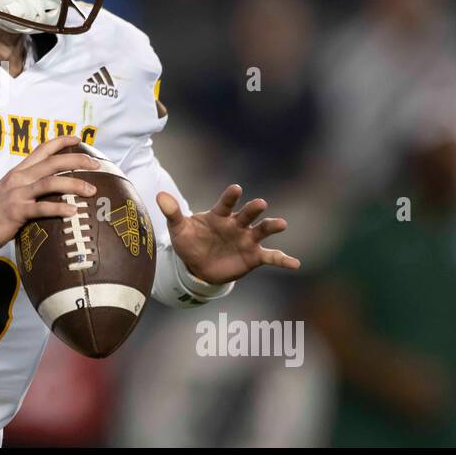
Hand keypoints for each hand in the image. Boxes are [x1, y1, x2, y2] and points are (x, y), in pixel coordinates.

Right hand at [0, 135, 99, 257]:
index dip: (61, 141)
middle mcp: (18, 178)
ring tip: (92, 190)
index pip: (42, 149)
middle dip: (77, 160)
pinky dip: (60, 208)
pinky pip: (42, 208)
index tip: (79, 138)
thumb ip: (28, 186)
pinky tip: (74, 211)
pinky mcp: (16, 212)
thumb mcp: (10, 192)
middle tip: (96, 165)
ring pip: (51, 183)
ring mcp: (16, 194)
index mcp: (18, 171)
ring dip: (75, 184)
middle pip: (52, 163)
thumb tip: (53, 189)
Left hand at [156, 184, 299, 284]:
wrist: (197, 266)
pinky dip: (284, 260)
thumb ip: (172, 213)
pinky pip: (271, 257)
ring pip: (262, 230)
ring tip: (281, 224)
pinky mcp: (254, 256)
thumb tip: (159, 196)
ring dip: (271, 226)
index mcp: (219, 215)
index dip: (231, 197)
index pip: (226, 203)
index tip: (236, 188)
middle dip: (253, 209)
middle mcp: (236, 224)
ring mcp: (247, 239)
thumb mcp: (178, 229)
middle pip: (247, 214)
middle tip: (260, 203)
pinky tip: (296, 263)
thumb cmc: (190, 242)